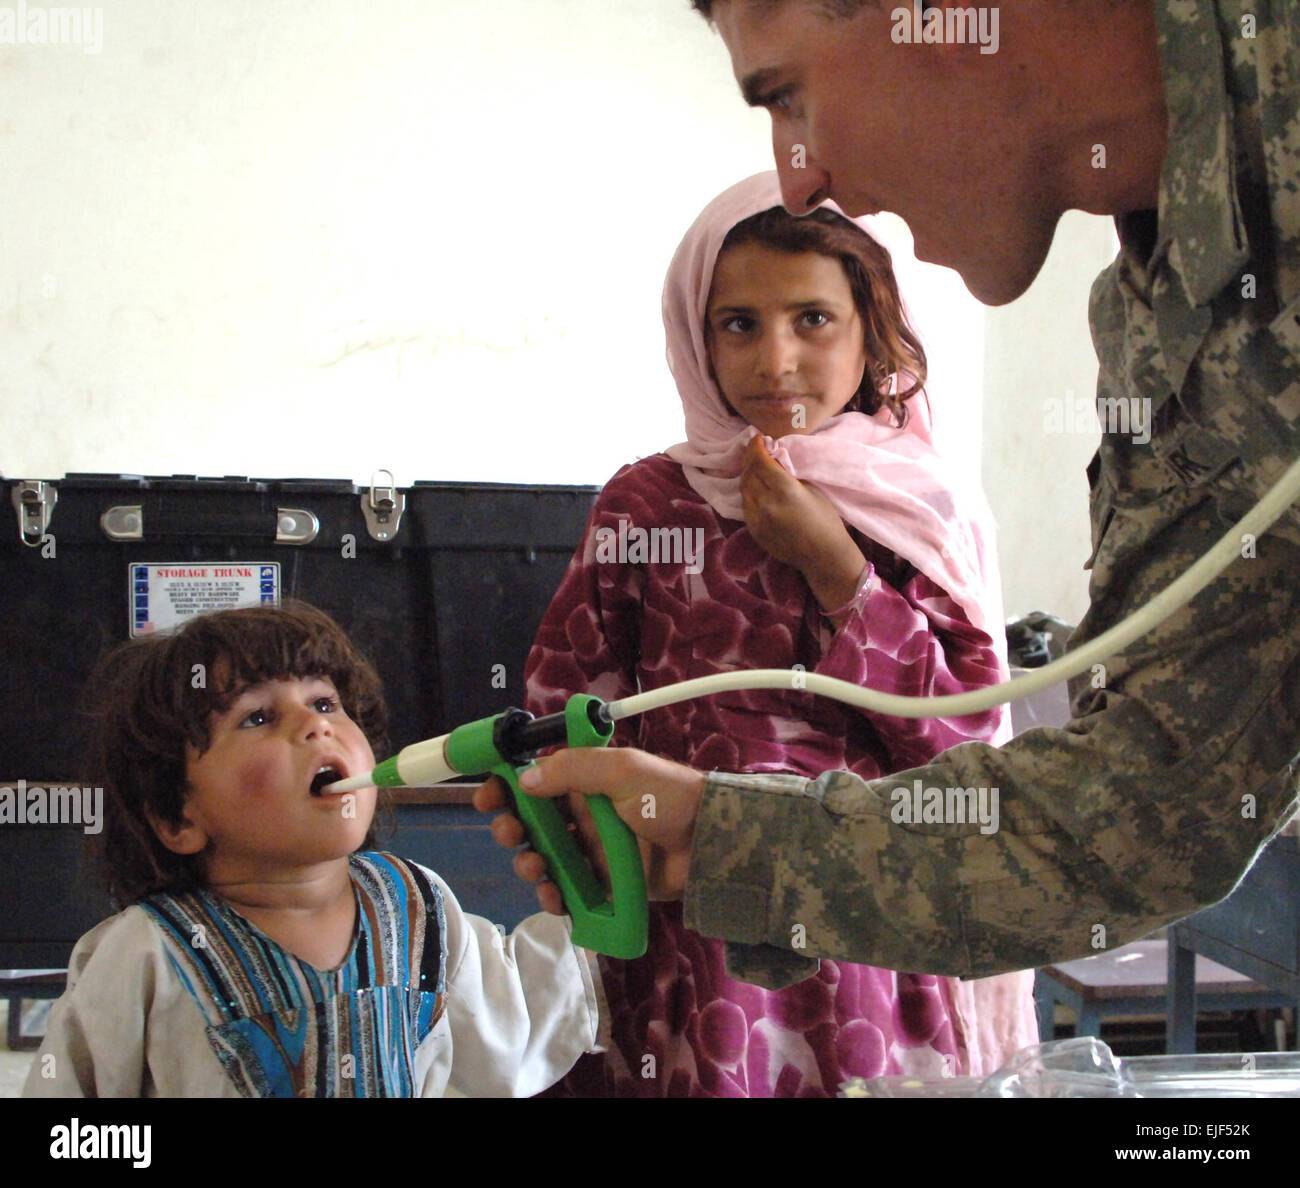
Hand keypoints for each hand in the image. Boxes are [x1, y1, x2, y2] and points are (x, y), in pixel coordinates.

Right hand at [472, 748, 704, 912]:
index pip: (535, 780)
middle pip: (531, 822)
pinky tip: (553, 895)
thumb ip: (573, 769)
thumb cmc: (668, 797)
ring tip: (535, 868)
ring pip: (543, 858)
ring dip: (528, 863)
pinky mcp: (602, 885)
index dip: (507, 787)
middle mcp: (583, 815)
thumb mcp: (621, 770)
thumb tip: (525, 779)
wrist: (709, 843)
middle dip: (511, 827)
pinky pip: (566, 892)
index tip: (488, 797)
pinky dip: (553, 895)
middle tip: (510, 834)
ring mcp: (591, 852)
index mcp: (586, 782)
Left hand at [740, 436, 866, 613]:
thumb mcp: (810, 488)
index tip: (759, 438)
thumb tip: (774, 458)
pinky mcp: (754, 530)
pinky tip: (757, 488)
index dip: (756, 446)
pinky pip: (745, 505)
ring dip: (748, 474)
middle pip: (748, 472)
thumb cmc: (825, 519)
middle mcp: (765, 503)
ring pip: (744, 488)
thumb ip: (788, 473)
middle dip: (751, 458)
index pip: (760, 460)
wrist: (823, 555)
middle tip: (757, 450)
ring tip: (756, 467)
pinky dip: (749, 492)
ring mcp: (757, 518)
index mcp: (783, 490)